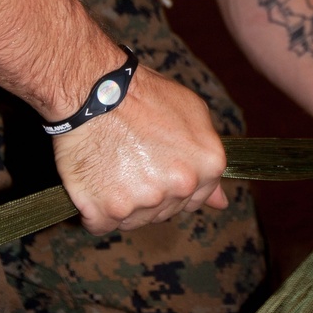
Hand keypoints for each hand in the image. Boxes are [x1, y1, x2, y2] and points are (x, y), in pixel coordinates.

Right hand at [52, 65, 227, 233]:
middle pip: (164, 211)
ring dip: (121, 202)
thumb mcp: (191, 111)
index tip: (154, 166)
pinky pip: (100, 224)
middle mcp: (180, 186)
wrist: (92, 89)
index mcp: (207, 165)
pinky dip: (93, 210)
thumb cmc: (141, 94)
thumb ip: (207, 156)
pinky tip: (92, 182)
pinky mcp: (107, 210)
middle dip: (148, 192)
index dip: (172, 182)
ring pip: (133, 220)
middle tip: (129, 159)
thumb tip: (221, 202)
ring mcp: (144, 202)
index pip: (195, 198)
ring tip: (110, 166)